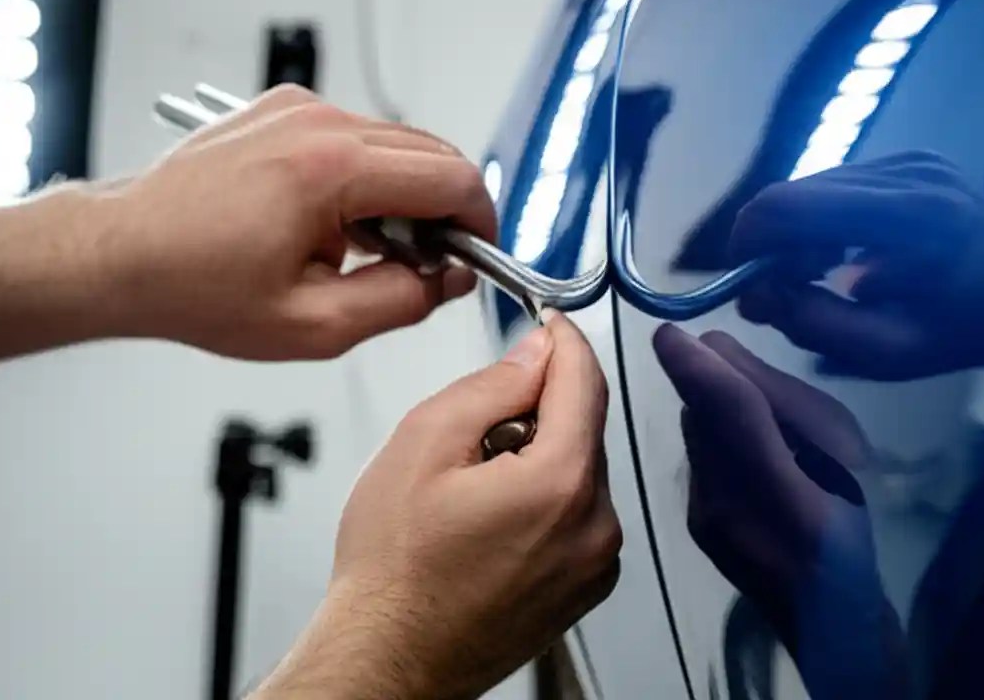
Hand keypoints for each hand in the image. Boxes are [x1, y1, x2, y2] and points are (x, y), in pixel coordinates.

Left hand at [95, 84, 495, 358]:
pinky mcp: (281, 113)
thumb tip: (448, 281)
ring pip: (395, 143)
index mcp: (330, 169)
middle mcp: (317, 124)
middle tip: (430, 265)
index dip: (480, 223)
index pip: (450, 178)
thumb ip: (402, 302)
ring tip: (371, 252)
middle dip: (445, 210)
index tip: (478, 256)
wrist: (121, 254)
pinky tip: (339, 226)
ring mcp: (297, 111)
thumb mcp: (315, 325)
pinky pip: (355, 138)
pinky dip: (366, 178)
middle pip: (430, 152)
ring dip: (405, 195)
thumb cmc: (193, 286)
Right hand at [255, 312, 619, 699]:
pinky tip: (491, 524)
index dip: (563, 342)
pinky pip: (578, 515)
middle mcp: (594, 526)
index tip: (547, 326)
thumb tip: (536, 354)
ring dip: (539, 459)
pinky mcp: (585, 586)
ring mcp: (595, 563)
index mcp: (560, 484)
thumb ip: (491, 386)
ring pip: (580, 471)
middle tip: (473, 433)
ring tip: (474, 493)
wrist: (388, 657)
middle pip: (583, 428)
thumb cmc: (393, 570)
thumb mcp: (424, 443)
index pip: (585, 381)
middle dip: (537, 411)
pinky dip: (546, 501)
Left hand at [653, 325, 905, 697]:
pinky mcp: (695, 524)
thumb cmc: (851, 528)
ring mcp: (706, 518)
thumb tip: (720, 353)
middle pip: (704, 417)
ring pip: (696, 437)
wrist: (830, 617)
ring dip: (712, 412)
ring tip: (759, 424)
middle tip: (738, 369)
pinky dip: (715, 442)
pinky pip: (698, 461)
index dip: (699, 367)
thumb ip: (784, 404)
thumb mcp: (841, 456)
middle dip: (710, 382)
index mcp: (785, 492)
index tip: (669, 332)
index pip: (730, 411)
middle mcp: (731, 508)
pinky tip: (749, 457)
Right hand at [732, 151, 983, 381]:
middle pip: (794, 192)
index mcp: (912, 220)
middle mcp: (911, 173)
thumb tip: (752, 294)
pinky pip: (836, 182)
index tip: (743, 281)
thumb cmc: (956, 334)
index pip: (791, 205)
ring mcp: (913, 158)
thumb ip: (813, 324)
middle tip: (785, 288)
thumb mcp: (884, 352)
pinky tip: (844, 253)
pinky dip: (822, 218)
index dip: (748, 240)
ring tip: (822, 272)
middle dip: (771, 242)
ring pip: (810, 184)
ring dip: (797, 231)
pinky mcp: (912, 157)